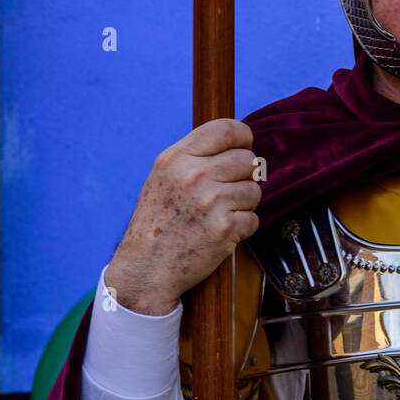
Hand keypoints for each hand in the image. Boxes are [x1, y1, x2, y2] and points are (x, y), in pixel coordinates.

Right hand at [105, 119, 261, 315]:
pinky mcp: (224, 229)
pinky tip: (221, 232)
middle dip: (243, 175)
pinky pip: (253, 218)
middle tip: (227, 191)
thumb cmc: (157, 220)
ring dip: (243, 204)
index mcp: (178, 158)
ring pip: (254, 190)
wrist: (145, 269)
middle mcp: (195, 176)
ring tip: (220, 214)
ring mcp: (211, 202)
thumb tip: (237, 141)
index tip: (244, 146)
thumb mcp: (164, 175)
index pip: (227, 129)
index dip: (243, 136)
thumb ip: (196, 154)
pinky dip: (242, 228)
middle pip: (247, 159)